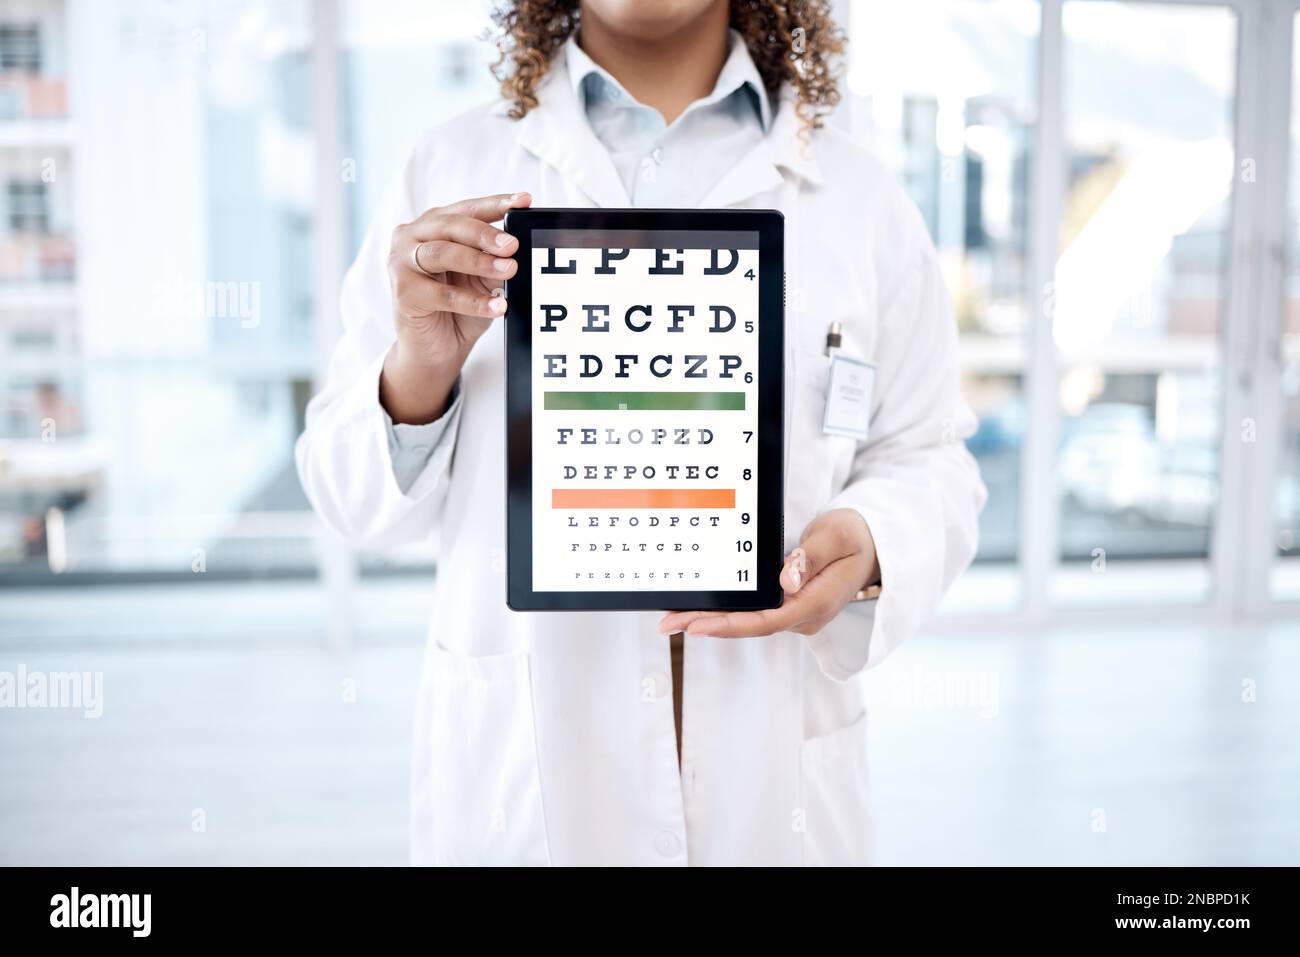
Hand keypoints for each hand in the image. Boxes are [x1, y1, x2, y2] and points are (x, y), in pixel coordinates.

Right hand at [381, 191, 531, 423]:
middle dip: (485, 234)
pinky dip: (472, 300)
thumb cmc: (459, 309)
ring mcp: (402, 263)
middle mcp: (412, 237)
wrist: (436, 349)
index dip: (495, 204)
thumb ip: (493, 262)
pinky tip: (496, 306)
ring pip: (442, 254)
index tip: (523, 201)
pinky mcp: (403, 294)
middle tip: (513, 245)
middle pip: (450, 226)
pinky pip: (442, 294)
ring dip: (478, 261)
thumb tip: (514, 254)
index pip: (466, 210)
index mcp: (433, 226)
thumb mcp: (483, 280)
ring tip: (509, 270)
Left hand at [658, 508, 879, 638]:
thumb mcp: (836, 537)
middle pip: (749, 625)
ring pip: (748, 621)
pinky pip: (753, 612)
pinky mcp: (788, 606)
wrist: (873, 546)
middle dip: (706, 625)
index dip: (728, 625)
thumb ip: (809, 558)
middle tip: (666, 623)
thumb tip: (786, 581)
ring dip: (711, 619)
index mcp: (816, 604)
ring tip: (672, 618)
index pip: (765, 621)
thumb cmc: (855, 537)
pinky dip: (725, 611)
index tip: (695, 625)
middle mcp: (803, 616)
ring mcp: (795, 614)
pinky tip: (699, 608)